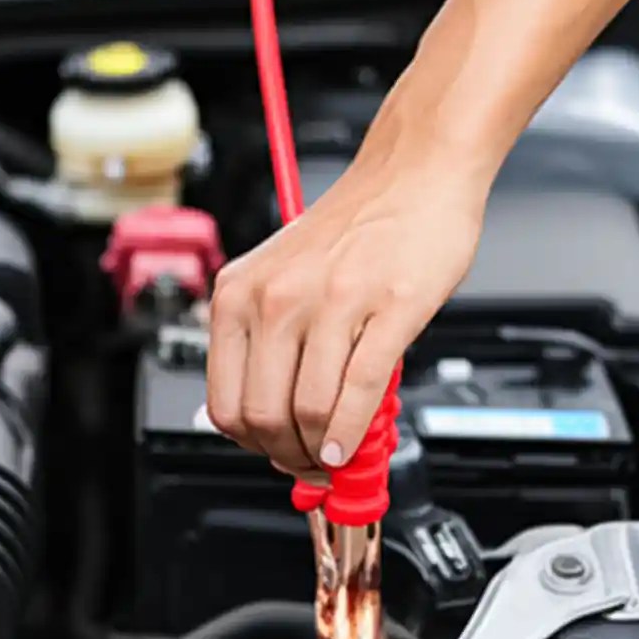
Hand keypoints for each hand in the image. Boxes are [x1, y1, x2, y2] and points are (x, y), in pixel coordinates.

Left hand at [206, 157, 486, 481]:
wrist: (413, 175)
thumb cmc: (356, 227)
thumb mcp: (283, 277)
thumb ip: (268, 342)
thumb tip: (272, 421)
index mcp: (239, 292)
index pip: (224, 402)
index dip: (251, 445)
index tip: (274, 454)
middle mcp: (276, 296)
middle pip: (263, 417)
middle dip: (288, 456)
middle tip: (311, 463)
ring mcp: (331, 303)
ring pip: (309, 411)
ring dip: (324, 450)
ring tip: (340, 452)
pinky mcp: (387, 308)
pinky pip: (360, 390)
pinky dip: (354, 431)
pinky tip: (356, 441)